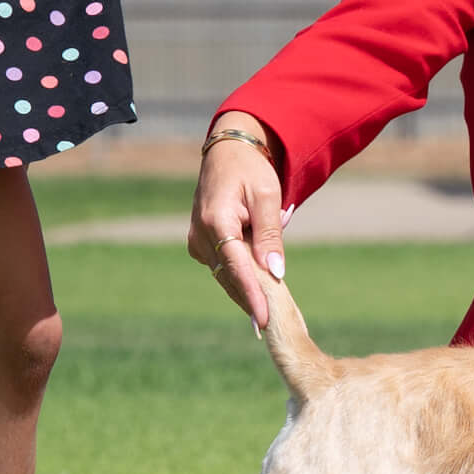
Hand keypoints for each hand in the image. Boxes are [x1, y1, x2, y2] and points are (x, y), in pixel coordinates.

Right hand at [189, 129, 286, 329]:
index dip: (251, 295)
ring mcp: (197, 242)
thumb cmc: (251, 170)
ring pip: (226, 275)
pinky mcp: (200, 245)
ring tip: (272, 301)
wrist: (228, 153)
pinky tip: (260, 279)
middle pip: (230, 277)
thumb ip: (270, 235)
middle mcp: (200, 235)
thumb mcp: (267, 195)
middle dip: (253, 298)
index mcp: (216, 221)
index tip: (264, 318)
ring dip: (249, 286)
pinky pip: (224, 267)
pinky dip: (242, 275)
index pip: (236, 267)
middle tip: (277, 320)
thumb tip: (275, 272)